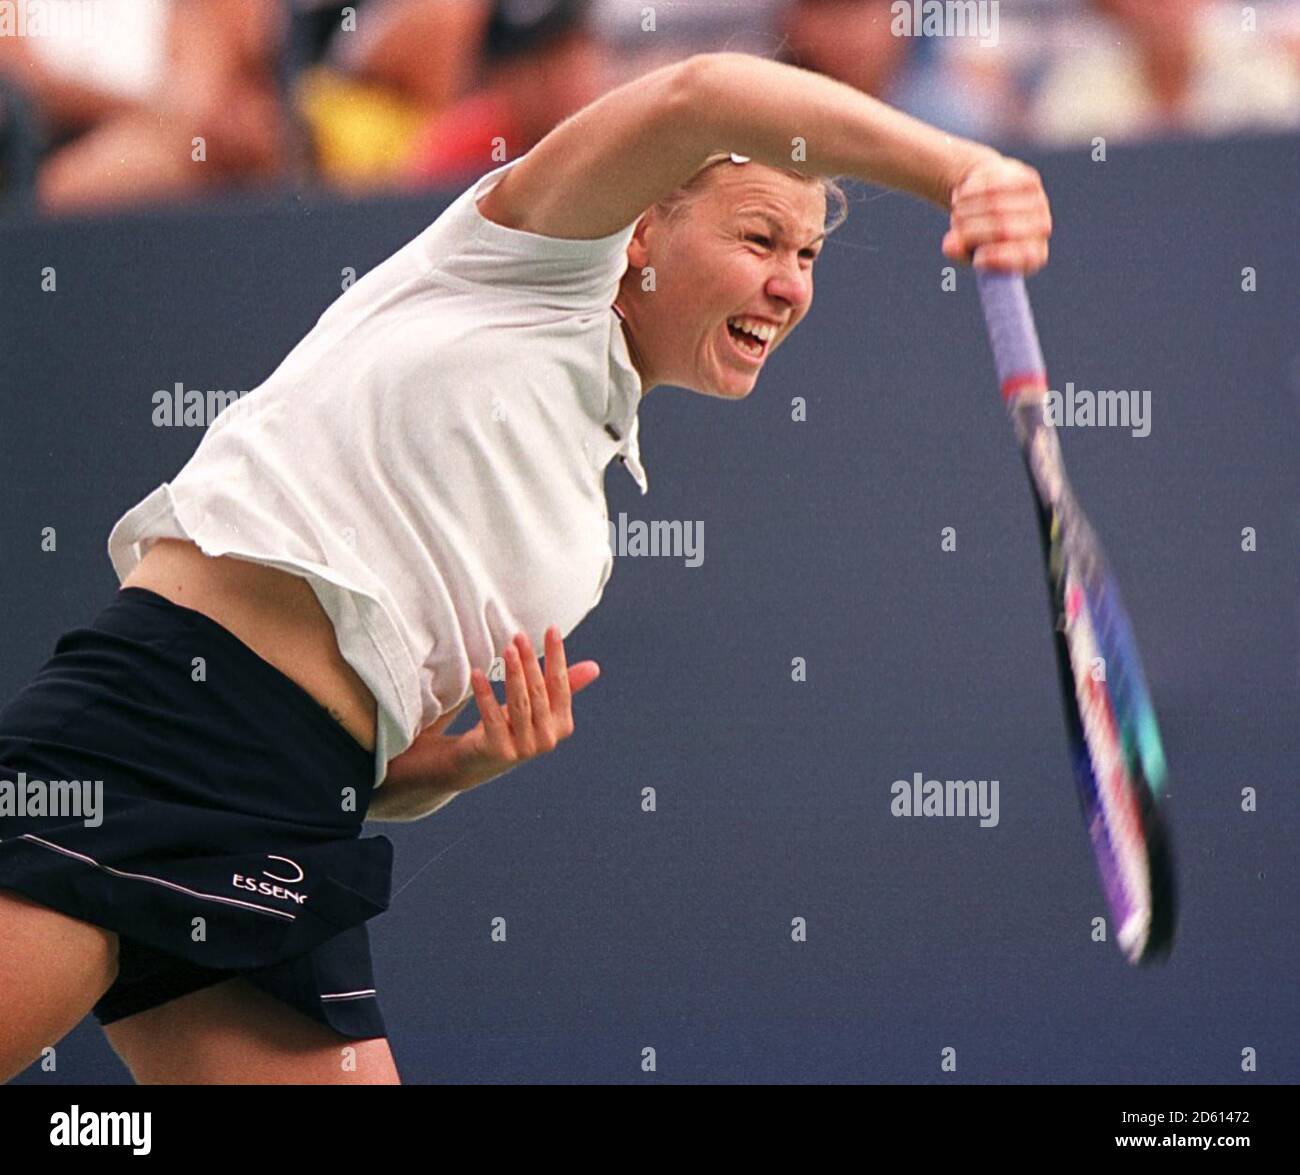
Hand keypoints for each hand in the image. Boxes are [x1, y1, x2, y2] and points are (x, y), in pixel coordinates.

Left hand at [456, 627, 598, 791]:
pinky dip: (485, 693)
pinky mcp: (499, 751)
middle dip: (530, 662)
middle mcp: (548, 739)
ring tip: (507, 649)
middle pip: (539, 692)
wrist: (479, 760)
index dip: (557, 656)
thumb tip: (595, 667)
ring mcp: (525, 748)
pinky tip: (477, 674)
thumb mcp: (539, 705)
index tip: (552, 629)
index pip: (561, 684)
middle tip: (520, 636)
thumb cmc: (512, 726)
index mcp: (562, 725)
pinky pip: (492, 716)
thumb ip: (563, 686)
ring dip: (513, 673)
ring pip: (519, 702)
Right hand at [943, 153, 1051, 273]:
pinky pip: (994, 185)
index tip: (977, 259)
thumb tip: (950, 246)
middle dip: (972, 230)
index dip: (1000, 258)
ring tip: (956, 212)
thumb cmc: (977, 235)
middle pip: (1004, 229)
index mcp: (1033, 256)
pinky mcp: (1029, 180)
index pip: (1024, 257)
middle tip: (954, 227)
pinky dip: (971, 192)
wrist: (985, 197)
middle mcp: (1041, 230)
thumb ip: (959, 251)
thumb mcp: (966, 249)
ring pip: (996, 205)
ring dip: (967, 210)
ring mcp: (1038, 203)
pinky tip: (962, 196)